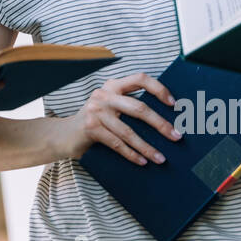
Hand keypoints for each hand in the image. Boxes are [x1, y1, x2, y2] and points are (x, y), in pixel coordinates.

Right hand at [62, 73, 179, 164]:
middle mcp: (104, 95)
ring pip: (129, 131)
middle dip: (160, 124)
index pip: (140, 79)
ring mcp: (96, 111)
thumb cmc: (95, 122)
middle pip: (138, 108)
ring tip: (161, 158)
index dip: (159, 89)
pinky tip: (142, 162)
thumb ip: (128, 107)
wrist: (64, 135)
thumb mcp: (110, 108)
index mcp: (113, 85)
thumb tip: (164, 122)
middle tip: (176, 136)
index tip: (174, 104)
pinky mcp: (90, 128)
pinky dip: (132, 154)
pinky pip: (117, 143)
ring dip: (147, 147)